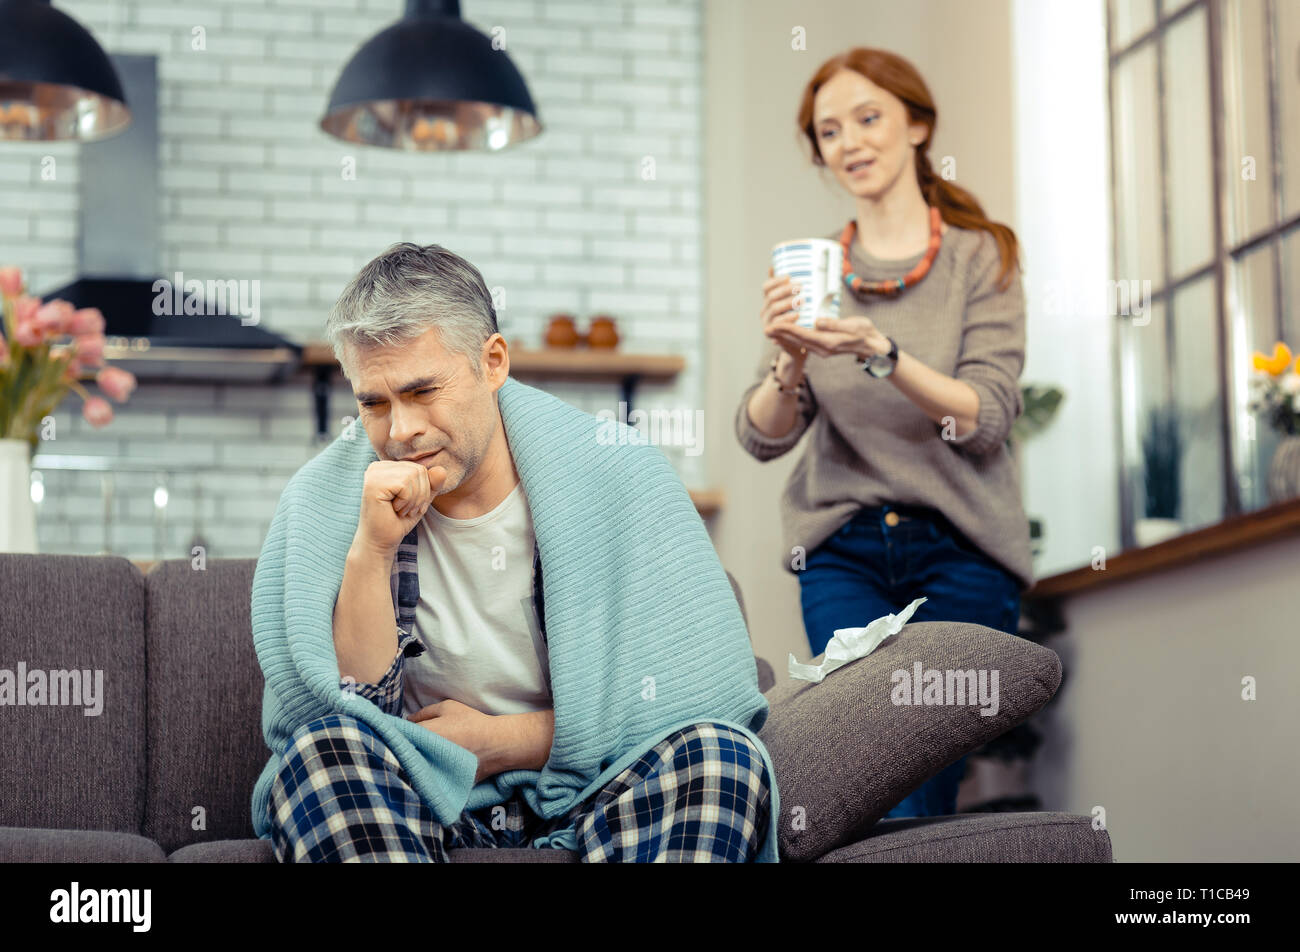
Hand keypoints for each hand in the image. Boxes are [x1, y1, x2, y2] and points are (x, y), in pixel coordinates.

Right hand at [353, 459, 448, 557]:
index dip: (423, 491)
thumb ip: (431, 485)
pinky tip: (394, 509)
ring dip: (413, 500)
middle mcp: (377, 467)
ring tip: (400, 510)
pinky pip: (405, 485)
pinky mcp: (373, 484)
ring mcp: (374, 474)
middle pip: (418, 471)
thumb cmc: (398, 521)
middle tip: (406, 510)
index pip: (420, 469)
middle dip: (420, 495)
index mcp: (386, 468)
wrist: (380, 542)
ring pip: (413, 476)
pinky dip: (406, 502)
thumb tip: (441, 469)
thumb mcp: (420, 500)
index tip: (410, 507)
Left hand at [407, 699, 500, 783]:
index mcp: (424, 734)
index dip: (399, 733)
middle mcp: (424, 754)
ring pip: (412, 767)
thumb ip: (423, 713)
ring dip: (413, 762)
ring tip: (422, 755)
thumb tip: (407, 721)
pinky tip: (433, 767)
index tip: (401, 732)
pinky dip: (426, 773)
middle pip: (403, 753)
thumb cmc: (471, 723)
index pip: (399, 734)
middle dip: (403, 748)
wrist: (495, 744)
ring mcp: (432, 770)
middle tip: (411, 744)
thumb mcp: (447, 707)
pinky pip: (426, 778)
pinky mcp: (441, 782)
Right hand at [760, 265, 808, 362]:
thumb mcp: (793, 304)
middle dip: (786, 290)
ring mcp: (766, 322)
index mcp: (768, 301)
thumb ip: (788, 289)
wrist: (797, 344)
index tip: (789, 276)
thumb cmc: (796, 321)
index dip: (776, 280)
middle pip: (771, 296)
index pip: (766, 287)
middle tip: (800, 287)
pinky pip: (777, 324)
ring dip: (788, 303)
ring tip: (802, 300)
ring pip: (774, 309)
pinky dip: (788, 318)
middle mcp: (765, 310)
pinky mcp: (771, 334)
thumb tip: (779, 268)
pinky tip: (797, 315)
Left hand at [767, 314, 884, 360]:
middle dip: (782, 334)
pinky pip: (804, 343)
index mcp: (829, 343)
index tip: (775, 324)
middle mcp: (823, 348)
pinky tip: (786, 334)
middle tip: (767, 327)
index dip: (788, 330)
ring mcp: (822, 349)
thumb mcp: (853, 326)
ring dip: (785, 337)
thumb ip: (835, 324)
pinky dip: (793, 338)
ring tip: (772, 330)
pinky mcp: (823, 347)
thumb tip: (818, 321)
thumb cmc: (865, 334)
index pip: (804, 335)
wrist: (872, 347)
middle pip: (798, 341)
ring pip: (799, 343)